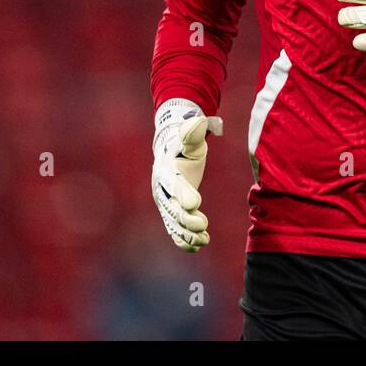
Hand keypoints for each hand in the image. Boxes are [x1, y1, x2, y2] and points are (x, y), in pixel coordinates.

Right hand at [151, 98, 223, 251]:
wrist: (171, 154)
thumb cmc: (183, 146)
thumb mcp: (189, 139)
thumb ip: (192, 133)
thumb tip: (198, 120)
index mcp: (166, 171)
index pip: (174, 184)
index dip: (183, 194)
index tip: (195, 203)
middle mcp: (162, 190)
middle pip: (172, 208)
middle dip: (186, 219)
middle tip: (203, 224)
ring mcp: (165, 204)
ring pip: (173, 223)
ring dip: (187, 233)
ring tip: (204, 239)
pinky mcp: (170, 214)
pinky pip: (174, 230)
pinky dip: (184, 240)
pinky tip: (198, 245)